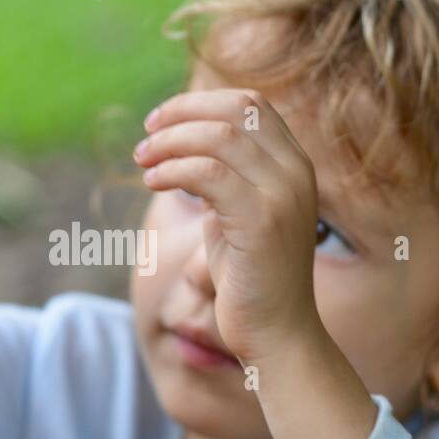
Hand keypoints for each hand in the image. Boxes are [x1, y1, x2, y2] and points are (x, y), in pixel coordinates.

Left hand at [134, 88, 323, 363]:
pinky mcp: (263, 220)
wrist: (277, 333)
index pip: (249, 105)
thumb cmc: (249, 278)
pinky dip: (172, 170)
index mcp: (294, 165)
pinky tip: (153, 182)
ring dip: (170, 142)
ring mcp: (283, 193)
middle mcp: (296, 172)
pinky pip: (208, 173)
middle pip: (235, 109)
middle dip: (181, 114)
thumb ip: (222, 178)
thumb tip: (181, 146)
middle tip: (145, 136)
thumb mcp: (235, 216)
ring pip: (218, 137)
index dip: (199, 104)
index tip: (161, 122)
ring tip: (142, 161)